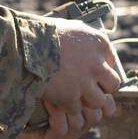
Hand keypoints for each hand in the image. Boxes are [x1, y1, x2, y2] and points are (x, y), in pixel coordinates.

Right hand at [15, 18, 119, 138]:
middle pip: (113, 85)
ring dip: (89, 101)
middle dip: (103, 88)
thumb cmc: (46, 34)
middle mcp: (97, 64)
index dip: (102, 69)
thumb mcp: (74, 29)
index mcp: (100, 43)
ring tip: (77, 98)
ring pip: (99, 102)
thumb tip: (93, 51)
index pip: (112, 61)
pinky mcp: (70, 97)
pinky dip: (68, 107)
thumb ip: (87, 41)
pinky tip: (59, 101)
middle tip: (90, 89)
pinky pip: (76, 109)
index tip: (92, 72)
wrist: (24, 46)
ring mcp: (84, 83)